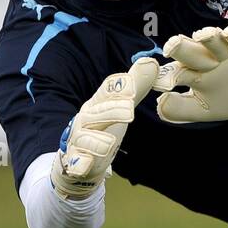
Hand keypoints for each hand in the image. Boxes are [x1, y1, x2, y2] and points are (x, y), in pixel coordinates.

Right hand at [50, 57, 158, 199]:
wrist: (77, 161)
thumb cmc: (101, 127)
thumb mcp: (119, 106)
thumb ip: (136, 87)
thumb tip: (151, 61)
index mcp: (97, 104)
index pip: (106, 92)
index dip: (117, 87)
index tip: (131, 83)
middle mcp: (86, 120)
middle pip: (97, 113)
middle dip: (111, 110)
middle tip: (129, 110)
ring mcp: (79, 140)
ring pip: (85, 139)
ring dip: (96, 141)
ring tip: (109, 144)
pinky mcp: (76, 161)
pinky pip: (76, 163)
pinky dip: (78, 164)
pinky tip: (83, 166)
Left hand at [152, 21, 227, 123]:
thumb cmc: (226, 98)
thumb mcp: (202, 110)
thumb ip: (180, 109)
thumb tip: (160, 103)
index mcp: (193, 74)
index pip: (178, 73)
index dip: (167, 77)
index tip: (158, 82)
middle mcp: (207, 60)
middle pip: (192, 52)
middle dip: (181, 47)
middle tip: (170, 46)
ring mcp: (227, 53)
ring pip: (216, 42)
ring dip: (208, 37)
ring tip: (200, 35)